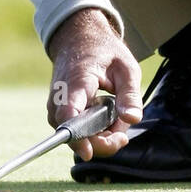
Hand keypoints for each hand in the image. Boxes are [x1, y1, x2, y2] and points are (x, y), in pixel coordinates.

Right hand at [45, 7, 143, 160]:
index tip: (88, 152)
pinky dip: (92, 131)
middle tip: (123, 136)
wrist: (79, 39)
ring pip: (74, 134)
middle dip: (99, 141)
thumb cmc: (104, 52)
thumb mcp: (126, 68)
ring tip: (117, 122)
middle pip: (73, 132)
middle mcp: (60, 96)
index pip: (69, 114)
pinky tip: (106, 120)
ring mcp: (57, 105)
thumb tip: (133, 119)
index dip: (76, 136)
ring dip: (98, 136)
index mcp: (77, 81)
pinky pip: (75, 130)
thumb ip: (129, 94)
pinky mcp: (59, 112)